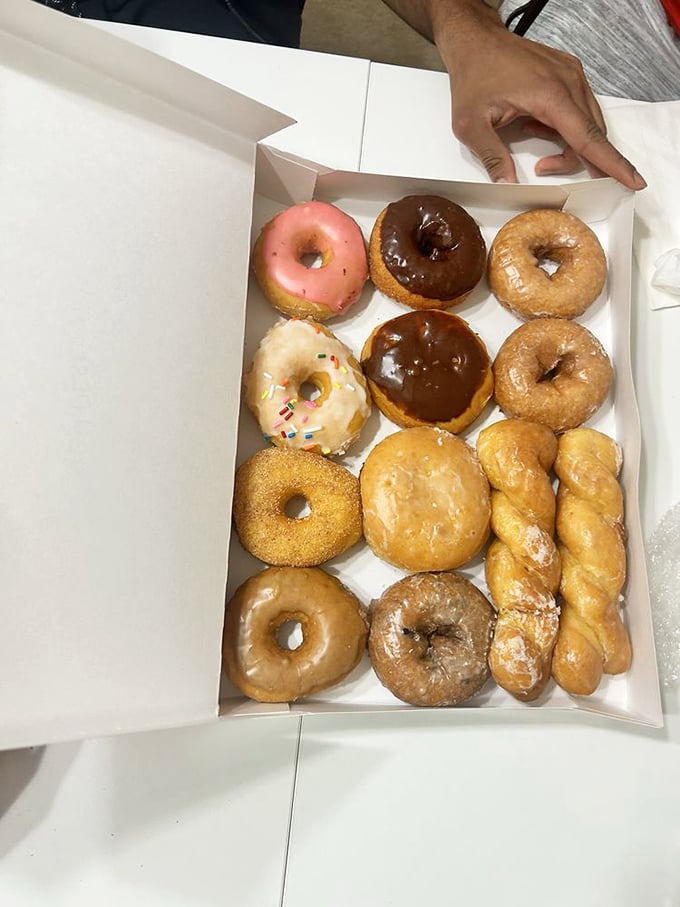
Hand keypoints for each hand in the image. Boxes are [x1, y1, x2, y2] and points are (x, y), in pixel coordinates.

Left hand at [438, 14, 645, 188]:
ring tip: (528, 134)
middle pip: (591, 135)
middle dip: (575, 159)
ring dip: (566, 142)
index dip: (611, 164)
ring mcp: (571, 75)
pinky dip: (563, 126)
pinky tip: (534, 123)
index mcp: (550, 95)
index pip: (589, 138)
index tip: (633, 181)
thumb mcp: (471, 125)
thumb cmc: (473, 76)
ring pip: (587, 123)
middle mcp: (569, 82)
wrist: (475, 41)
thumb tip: (508, 186)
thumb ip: (493, 157)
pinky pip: (578, 109)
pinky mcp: (567, 73)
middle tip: (543, 168)